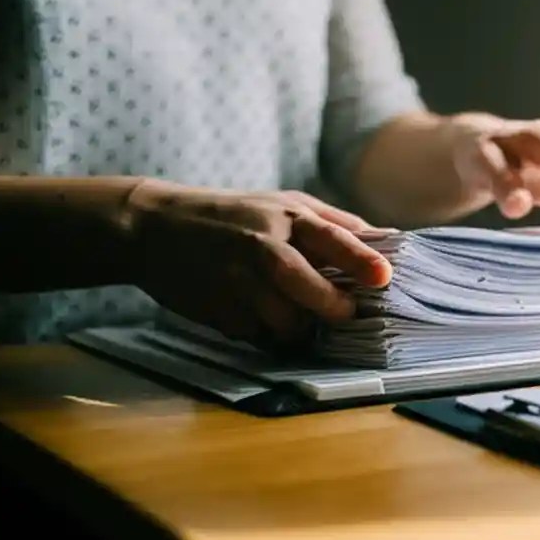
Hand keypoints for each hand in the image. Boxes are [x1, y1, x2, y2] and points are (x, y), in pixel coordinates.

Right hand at [124, 180, 391, 348]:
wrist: (152, 227)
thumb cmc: (234, 216)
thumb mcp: (282, 204)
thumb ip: (333, 224)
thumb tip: (387, 244)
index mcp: (286, 216)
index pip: (331, 238)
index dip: (360, 260)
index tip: (383, 278)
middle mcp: (260, 245)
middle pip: (306, 284)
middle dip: (331, 306)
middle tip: (345, 314)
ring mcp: (235, 278)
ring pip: (282, 319)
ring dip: (298, 328)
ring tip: (299, 320)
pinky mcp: (215, 307)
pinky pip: (255, 334)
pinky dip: (266, 334)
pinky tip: (260, 319)